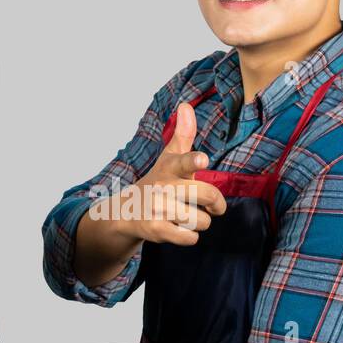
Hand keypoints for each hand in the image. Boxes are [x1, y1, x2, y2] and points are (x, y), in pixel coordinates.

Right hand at [112, 102, 227, 245]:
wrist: (126, 212)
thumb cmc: (158, 183)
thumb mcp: (168, 158)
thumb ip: (183, 135)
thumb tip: (186, 105)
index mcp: (170, 167)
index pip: (183, 161)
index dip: (194, 161)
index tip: (202, 160)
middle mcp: (162, 186)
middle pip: (207, 195)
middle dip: (216, 204)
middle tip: (213, 206)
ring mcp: (158, 209)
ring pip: (202, 220)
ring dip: (201, 221)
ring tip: (187, 216)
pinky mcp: (156, 230)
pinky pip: (190, 237)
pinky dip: (190, 236)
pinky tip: (178, 228)